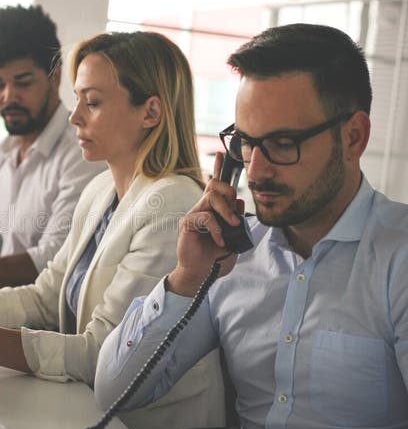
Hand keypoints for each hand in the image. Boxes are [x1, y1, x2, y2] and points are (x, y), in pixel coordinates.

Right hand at [167, 153, 242, 294]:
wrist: (202, 274)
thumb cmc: (216, 257)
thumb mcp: (234, 238)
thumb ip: (237, 221)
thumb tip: (240, 204)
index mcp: (213, 210)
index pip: (215, 185)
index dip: (218, 168)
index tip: (221, 154)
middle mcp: (202, 208)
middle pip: (215, 185)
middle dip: (230, 193)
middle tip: (235, 214)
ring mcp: (194, 214)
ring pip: (211, 197)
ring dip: (226, 211)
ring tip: (232, 225)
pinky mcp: (188, 224)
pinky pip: (205, 217)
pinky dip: (217, 228)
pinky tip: (220, 241)